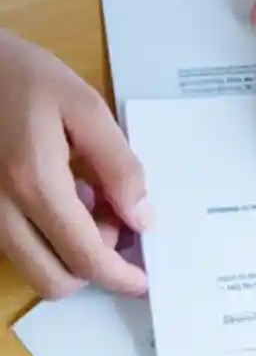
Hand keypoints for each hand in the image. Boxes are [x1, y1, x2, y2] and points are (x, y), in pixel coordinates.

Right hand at [0, 31, 149, 299]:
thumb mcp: (85, 107)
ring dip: (67, 253)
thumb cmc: (23, 75)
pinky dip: (43, 238)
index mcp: (33, 182)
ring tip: (87, 199)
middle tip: (114, 224)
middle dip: (92, 267)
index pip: (84, 256)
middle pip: (52, 279)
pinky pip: (12, 244)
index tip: (142, 279)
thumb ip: (118, 166)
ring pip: (30, 266)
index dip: (119, 277)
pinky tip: (59, 194)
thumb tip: (141, 219)